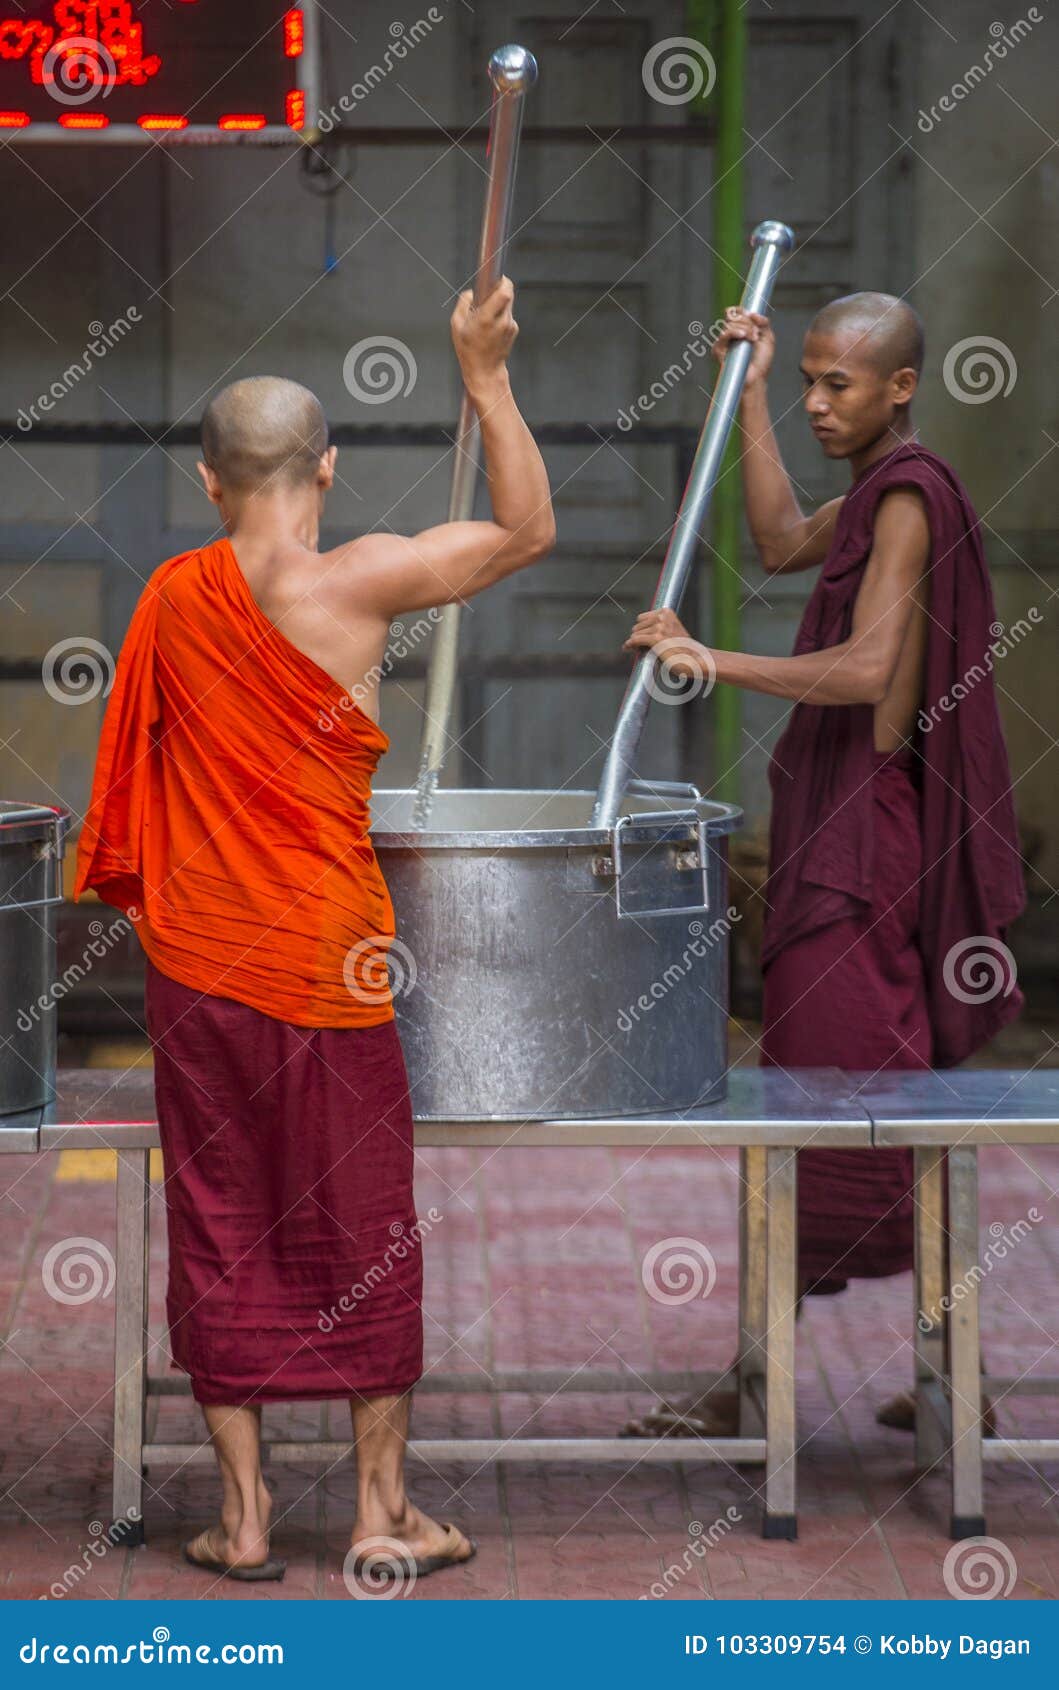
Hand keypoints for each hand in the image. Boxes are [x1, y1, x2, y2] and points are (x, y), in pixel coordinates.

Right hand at [450, 276, 517, 392]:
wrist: (485, 370)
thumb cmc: (469, 351)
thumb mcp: (457, 326)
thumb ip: (463, 304)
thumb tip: (471, 293)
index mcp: (487, 319)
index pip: (504, 292)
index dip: (503, 282)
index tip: (497, 278)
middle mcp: (502, 321)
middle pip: (508, 294)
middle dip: (499, 290)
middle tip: (488, 295)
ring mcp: (510, 326)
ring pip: (508, 304)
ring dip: (499, 304)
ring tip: (486, 315)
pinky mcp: (514, 330)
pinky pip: (508, 315)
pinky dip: (500, 315)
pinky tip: (491, 327)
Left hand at [623, 608, 704, 677]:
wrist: (695, 660)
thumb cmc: (684, 650)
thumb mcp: (672, 631)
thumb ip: (659, 627)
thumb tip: (637, 633)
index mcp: (667, 612)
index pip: (642, 618)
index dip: (641, 629)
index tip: (641, 636)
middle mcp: (663, 617)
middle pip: (637, 625)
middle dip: (638, 636)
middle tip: (642, 646)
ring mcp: (659, 627)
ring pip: (635, 633)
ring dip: (636, 642)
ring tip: (641, 650)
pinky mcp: (656, 638)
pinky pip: (635, 640)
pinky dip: (630, 645)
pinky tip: (627, 648)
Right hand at [712, 307, 773, 390]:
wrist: (756, 379)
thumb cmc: (761, 362)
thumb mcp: (768, 338)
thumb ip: (764, 322)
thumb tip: (752, 313)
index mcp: (740, 329)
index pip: (734, 312)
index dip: (741, 310)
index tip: (750, 315)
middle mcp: (729, 335)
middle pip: (733, 316)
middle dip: (747, 321)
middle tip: (755, 334)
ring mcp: (723, 342)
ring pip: (729, 324)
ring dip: (744, 328)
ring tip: (753, 339)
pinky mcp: (718, 350)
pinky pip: (723, 334)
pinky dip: (733, 332)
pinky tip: (742, 336)